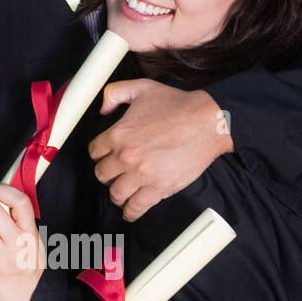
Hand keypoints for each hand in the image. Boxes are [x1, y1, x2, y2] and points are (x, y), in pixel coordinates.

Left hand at [89, 80, 232, 220]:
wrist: (207, 122)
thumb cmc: (179, 105)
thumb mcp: (141, 88)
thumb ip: (115, 93)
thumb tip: (102, 109)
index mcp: (118, 133)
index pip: (94, 151)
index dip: (99, 154)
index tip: (105, 156)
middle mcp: (126, 156)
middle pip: (102, 174)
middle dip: (107, 173)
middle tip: (115, 173)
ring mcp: (142, 174)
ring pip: (115, 193)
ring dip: (117, 193)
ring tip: (121, 192)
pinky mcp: (159, 188)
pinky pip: (136, 207)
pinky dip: (130, 212)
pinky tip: (130, 212)